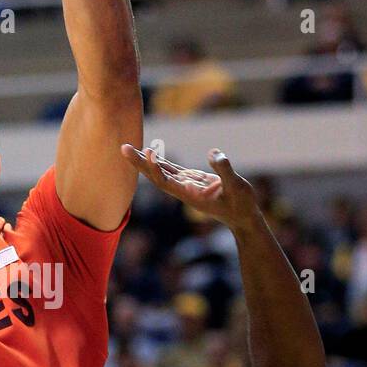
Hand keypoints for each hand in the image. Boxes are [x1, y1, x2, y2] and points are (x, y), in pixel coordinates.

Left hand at [121, 146, 258, 230]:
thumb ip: (225, 170)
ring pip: (161, 172)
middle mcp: (183, 190)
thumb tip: (214, 153)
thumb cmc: (242, 205)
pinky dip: (160, 161)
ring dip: (145, 161)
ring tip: (128, 148)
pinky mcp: (192, 181)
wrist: (243, 218)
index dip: (154, 168)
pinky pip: (171, 170)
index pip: (164, 181)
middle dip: (140, 163)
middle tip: (123, 147)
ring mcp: (186, 186)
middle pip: (155, 176)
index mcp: (190, 194)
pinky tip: (151, 152)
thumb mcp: (238, 187)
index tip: (148, 153)